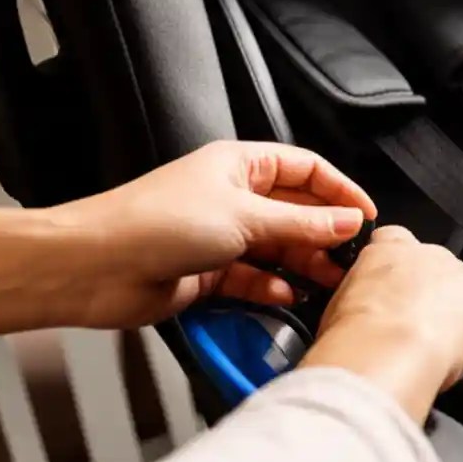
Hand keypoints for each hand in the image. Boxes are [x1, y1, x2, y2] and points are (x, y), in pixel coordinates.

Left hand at [52, 141, 376, 328]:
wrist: (96, 266)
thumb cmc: (154, 222)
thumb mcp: (246, 217)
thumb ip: (304, 222)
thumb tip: (348, 221)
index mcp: (240, 165)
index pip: (306, 169)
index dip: (339, 190)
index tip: (365, 215)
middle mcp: (232, 197)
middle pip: (296, 211)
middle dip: (324, 233)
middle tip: (351, 257)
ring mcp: (221, 235)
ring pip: (278, 248)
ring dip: (303, 264)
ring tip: (328, 281)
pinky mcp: (208, 272)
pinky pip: (253, 279)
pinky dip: (271, 288)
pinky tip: (286, 296)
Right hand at [301, 225, 462, 420]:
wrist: (387, 349)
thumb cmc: (355, 331)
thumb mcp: (339, 304)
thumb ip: (359, 295)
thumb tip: (365, 311)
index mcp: (388, 245)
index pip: (394, 242)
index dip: (394, 274)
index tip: (390, 298)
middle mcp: (428, 250)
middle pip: (434, 270)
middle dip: (428, 297)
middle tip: (411, 331)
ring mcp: (461, 272)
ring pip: (462, 293)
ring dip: (452, 316)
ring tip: (429, 348)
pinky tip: (450, 356)